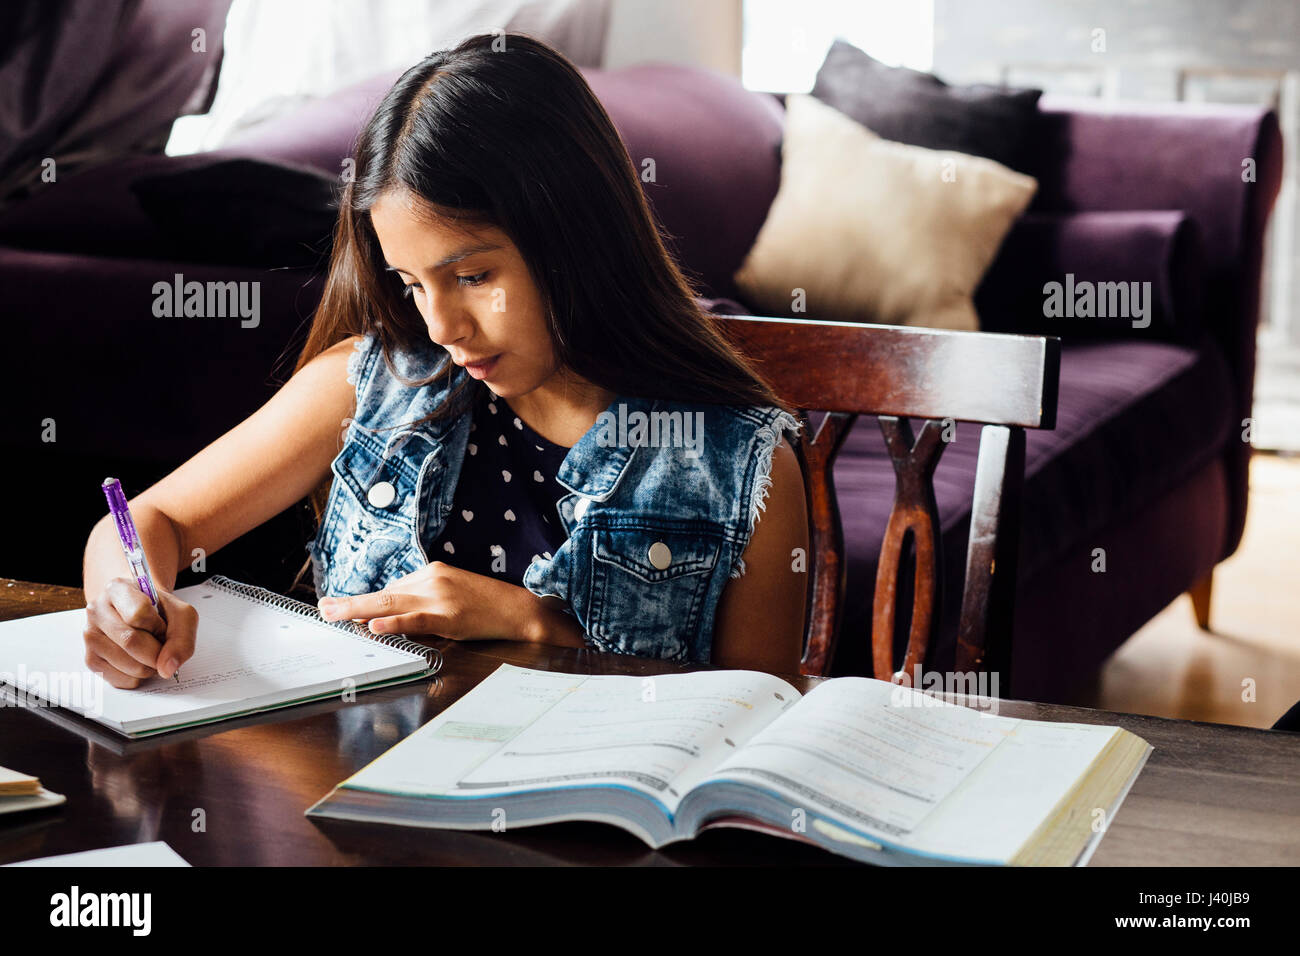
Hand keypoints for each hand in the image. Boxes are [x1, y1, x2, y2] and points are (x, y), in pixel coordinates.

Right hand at [83, 577, 197, 687]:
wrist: (140, 612)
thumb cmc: (158, 610)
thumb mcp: (180, 612)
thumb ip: (182, 637)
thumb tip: (168, 668)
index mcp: (117, 589)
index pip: (138, 614)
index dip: (158, 626)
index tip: (162, 626)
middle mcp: (97, 611)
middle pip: (131, 642)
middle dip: (157, 652)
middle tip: (163, 647)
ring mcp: (90, 637)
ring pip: (128, 665)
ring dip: (150, 666)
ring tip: (151, 651)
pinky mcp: (91, 660)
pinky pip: (121, 680)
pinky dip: (139, 677)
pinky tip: (138, 661)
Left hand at [317, 560, 580, 645]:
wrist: (521, 609)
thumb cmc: (489, 605)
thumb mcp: (454, 593)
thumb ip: (426, 598)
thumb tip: (393, 613)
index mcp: (432, 572)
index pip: (392, 588)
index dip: (364, 602)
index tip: (339, 605)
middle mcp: (432, 579)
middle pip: (384, 593)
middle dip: (351, 602)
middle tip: (324, 608)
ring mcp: (440, 597)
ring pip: (392, 604)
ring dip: (359, 611)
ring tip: (334, 615)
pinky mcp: (449, 616)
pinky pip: (415, 620)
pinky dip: (394, 624)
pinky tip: (375, 627)